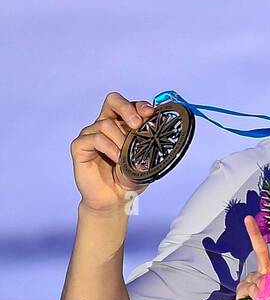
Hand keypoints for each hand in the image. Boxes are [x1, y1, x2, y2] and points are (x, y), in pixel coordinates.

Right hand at [70, 92, 157, 213]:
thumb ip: (150, 145)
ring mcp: (91, 134)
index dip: (139, 106)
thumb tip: (159, 132)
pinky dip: (109, 148)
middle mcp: (105, 125)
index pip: (128, 105)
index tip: (150, 114)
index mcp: (122, 124)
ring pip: (105, 124)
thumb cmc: (129, 178)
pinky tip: (117, 160)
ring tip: (125, 157)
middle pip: (113, 100)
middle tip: (137, 124)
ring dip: (120, 140)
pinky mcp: (80, 146)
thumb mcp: (145, 161)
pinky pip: (95, 139)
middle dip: (127, 108)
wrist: (115, 199)